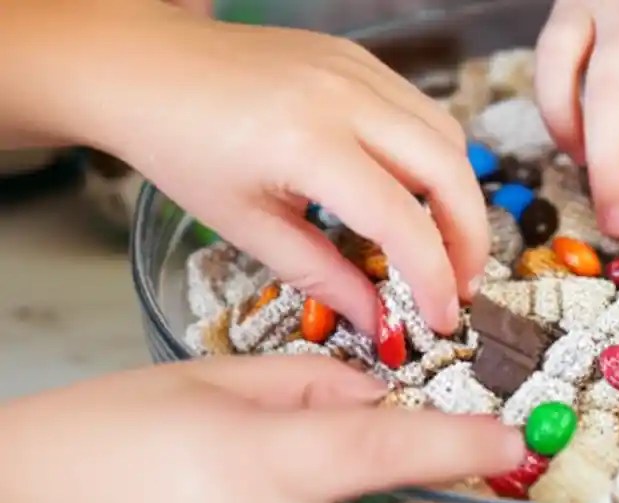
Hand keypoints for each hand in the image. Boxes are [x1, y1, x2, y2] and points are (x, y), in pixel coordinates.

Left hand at [85, 1, 488, 334]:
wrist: (143, 68)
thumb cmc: (180, 148)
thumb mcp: (247, 226)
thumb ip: (323, 277)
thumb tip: (378, 321)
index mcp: (306, 143)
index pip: (401, 220)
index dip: (434, 277)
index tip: (442, 319)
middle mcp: (344, 97)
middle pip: (450, 170)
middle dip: (470, 237)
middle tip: (460, 285)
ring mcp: (357, 69)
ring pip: (447, 136)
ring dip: (458, 196)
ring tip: (441, 244)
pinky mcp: (358, 59)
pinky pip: (421, 112)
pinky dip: (434, 159)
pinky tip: (413, 193)